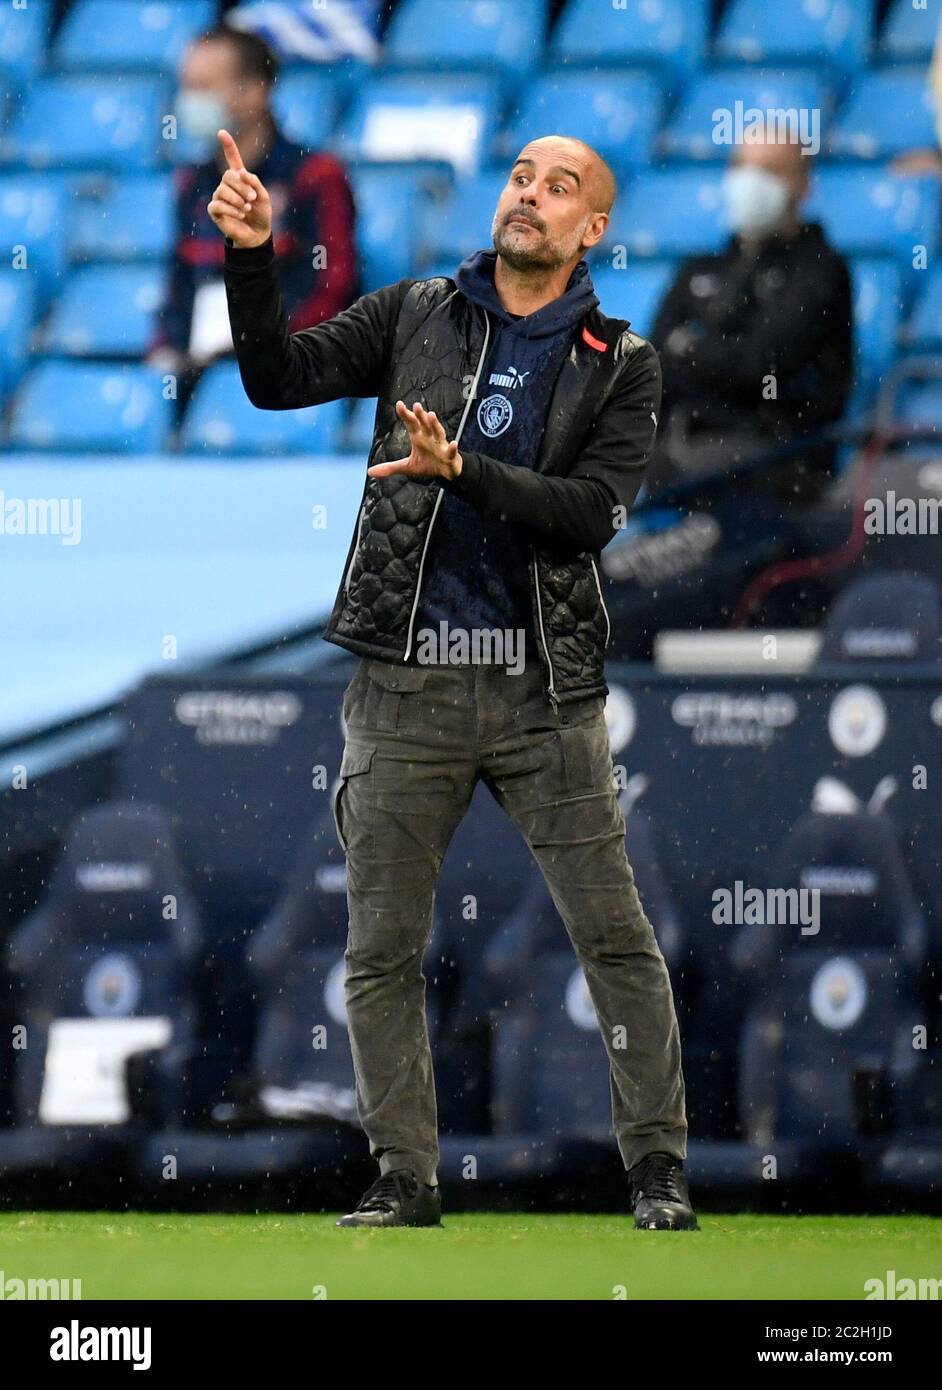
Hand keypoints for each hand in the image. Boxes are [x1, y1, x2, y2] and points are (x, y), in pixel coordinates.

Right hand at [207, 129, 271, 247]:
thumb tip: (241, 173)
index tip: (221, 132)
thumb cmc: (261, 214)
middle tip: (252, 198)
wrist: (257, 235)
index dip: (228, 145)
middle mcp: (227, 185)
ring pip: (222, 190)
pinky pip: (217, 204)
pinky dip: (231, 209)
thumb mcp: (263, 197)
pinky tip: (240, 215)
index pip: (232, 158)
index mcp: (240, 178)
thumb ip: (255, 183)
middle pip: (228, 175)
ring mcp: (219, 196)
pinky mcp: (214, 210)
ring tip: (247, 210)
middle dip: (242, 186)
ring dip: (238, 200)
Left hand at [367, 400, 462, 480]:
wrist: (446, 472)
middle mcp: (430, 438)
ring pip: (438, 433)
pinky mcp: (450, 456)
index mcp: (418, 437)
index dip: (405, 414)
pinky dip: (453, 448)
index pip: (411, 423)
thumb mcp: (407, 467)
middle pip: (424, 424)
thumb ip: (390, 467)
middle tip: (416, 405)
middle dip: (420, 415)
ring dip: (435, 424)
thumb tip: (369, 472)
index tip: (399, 404)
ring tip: (431, 415)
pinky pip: (452, 451)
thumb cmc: (428, 464)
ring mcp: (441, 446)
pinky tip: (454, 443)